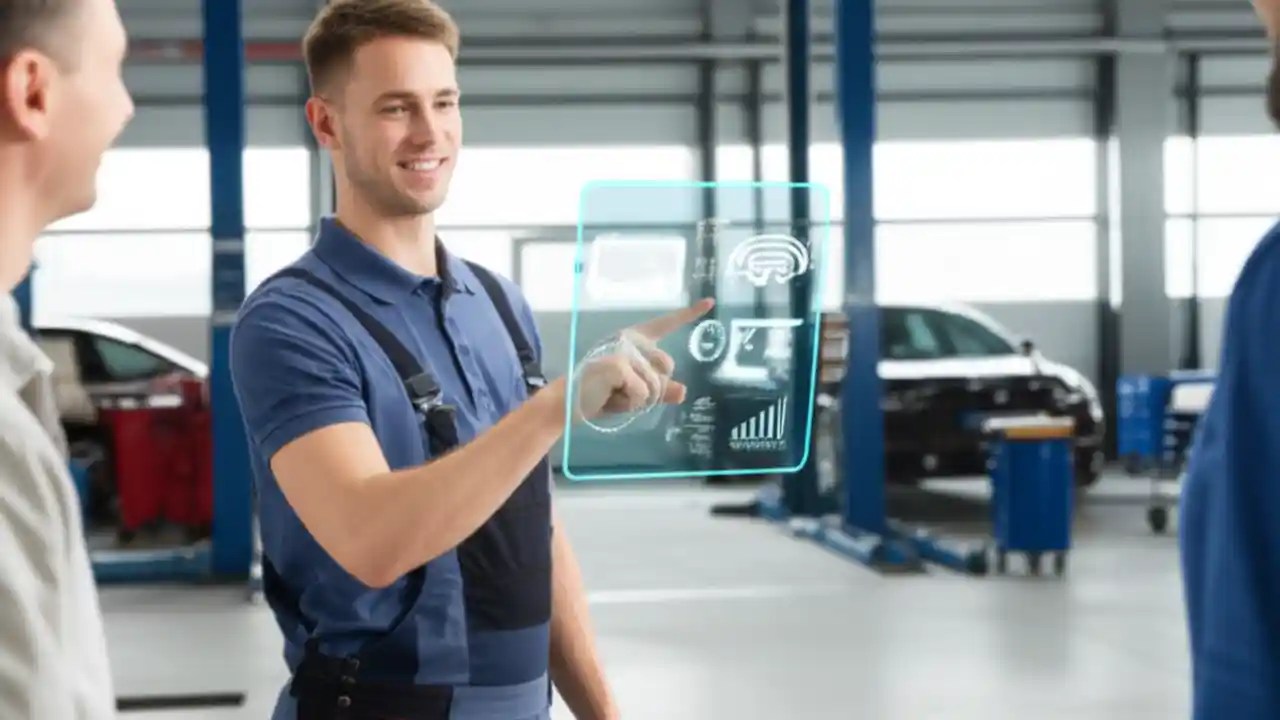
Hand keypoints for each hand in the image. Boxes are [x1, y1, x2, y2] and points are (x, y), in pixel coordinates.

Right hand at [572, 298, 714, 422]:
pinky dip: (631, 402)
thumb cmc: (603, 395)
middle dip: (654, 389)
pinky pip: (642, 392)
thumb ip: (660, 391)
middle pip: (667, 367)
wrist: (570, 402)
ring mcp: (623, 349)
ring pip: (656, 384)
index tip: (711, 302)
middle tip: (627, 393)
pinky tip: (612, 397)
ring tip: (616, 394)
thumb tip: (683, 391)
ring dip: (640, 400)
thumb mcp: (637, 393)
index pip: (666, 324)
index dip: (688, 314)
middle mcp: (631, 339)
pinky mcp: (618, 364)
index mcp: (636, 339)